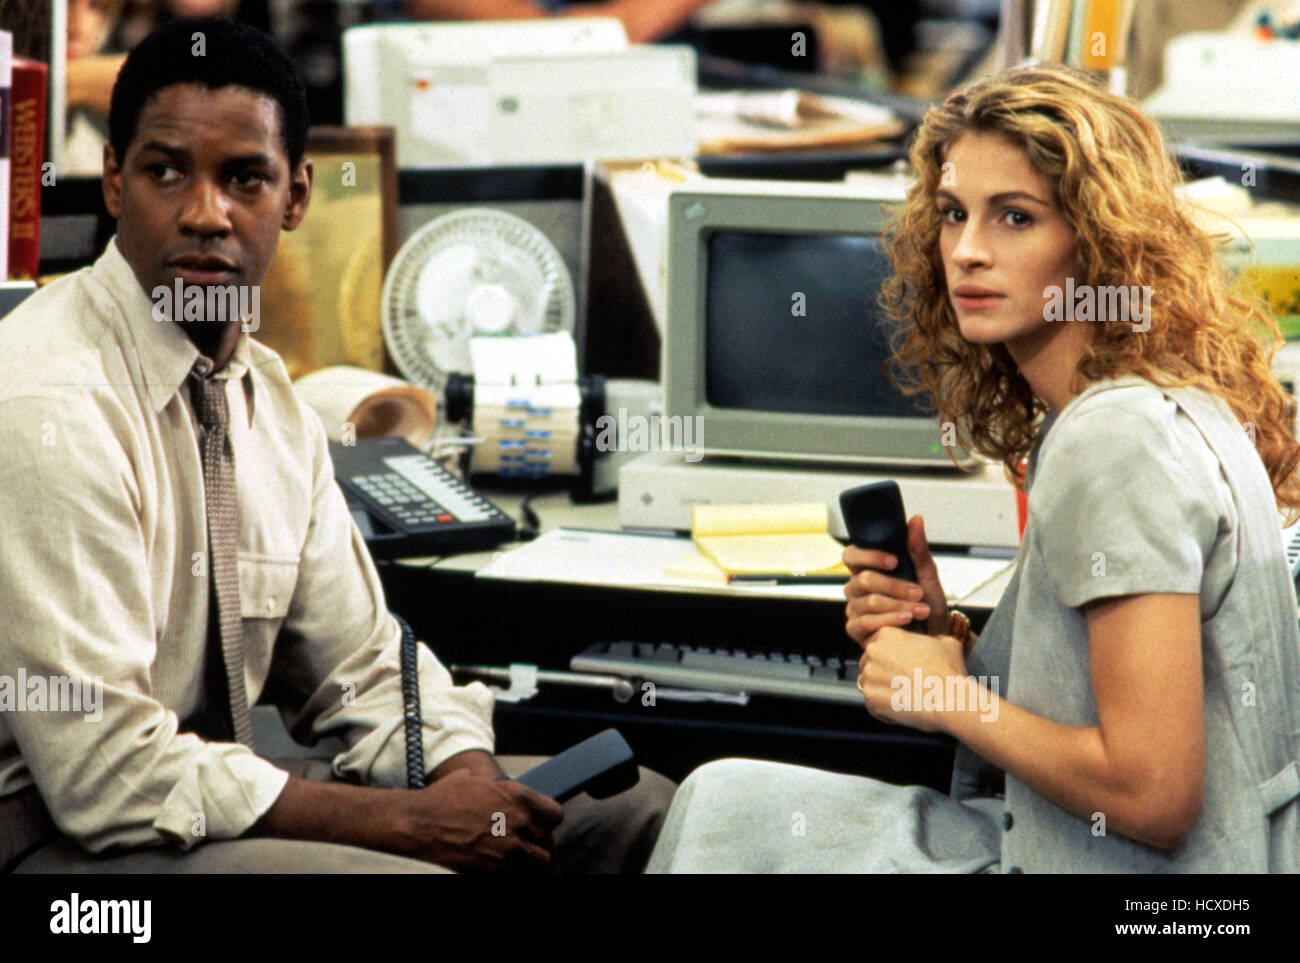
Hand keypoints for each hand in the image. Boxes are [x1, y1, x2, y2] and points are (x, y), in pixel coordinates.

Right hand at [399, 768, 564, 872]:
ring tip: (523, 864)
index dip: (548, 822)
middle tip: (528, 850)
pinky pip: (522, 876)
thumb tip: (504, 792)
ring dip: (534, 863)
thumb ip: (498, 788)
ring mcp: (510, 847)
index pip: (554, 814)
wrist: (419, 823)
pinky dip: (519, 874)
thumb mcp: (474, 780)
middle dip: (539, 845)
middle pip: (547, 841)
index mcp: (517, 796)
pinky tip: (510, 871)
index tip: (541, 827)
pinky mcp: (498, 869)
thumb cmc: (441, 799)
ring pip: (541, 863)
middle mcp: (519, 821)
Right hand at [843, 514, 947, 643]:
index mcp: (867, 569)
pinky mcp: (856, 630)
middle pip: (863, 579)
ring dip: (899, 604)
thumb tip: (915, 519)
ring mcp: (854, 609)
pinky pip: (866, 622)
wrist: (935, 634)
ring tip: (921, 609)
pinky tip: (907, 619)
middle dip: (895, 586)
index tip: (893, 561)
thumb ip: (918, 549)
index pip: (851, 555)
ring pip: (869, 601)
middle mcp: (856, 589)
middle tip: (918, 592)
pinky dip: (891, 619)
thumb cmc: (928, 603)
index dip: (868, 556)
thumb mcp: (927, 575)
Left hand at [855, 625, 967, 732]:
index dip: (891, 658)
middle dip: (883, 675)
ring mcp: (868, 674)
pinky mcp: (869, 697)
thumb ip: (930, 638)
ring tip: (907, 698)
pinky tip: (904, 710)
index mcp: (887, 633)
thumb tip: (933, 641)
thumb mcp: (946, 642)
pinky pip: (872, 705)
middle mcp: (872, 650)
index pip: (878, 645)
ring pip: (870, 685)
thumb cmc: (949, 671)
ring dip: (884, 693)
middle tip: (905, 685)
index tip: (904, 668)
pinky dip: (885, 711)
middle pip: (870, 664)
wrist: (950, 699)